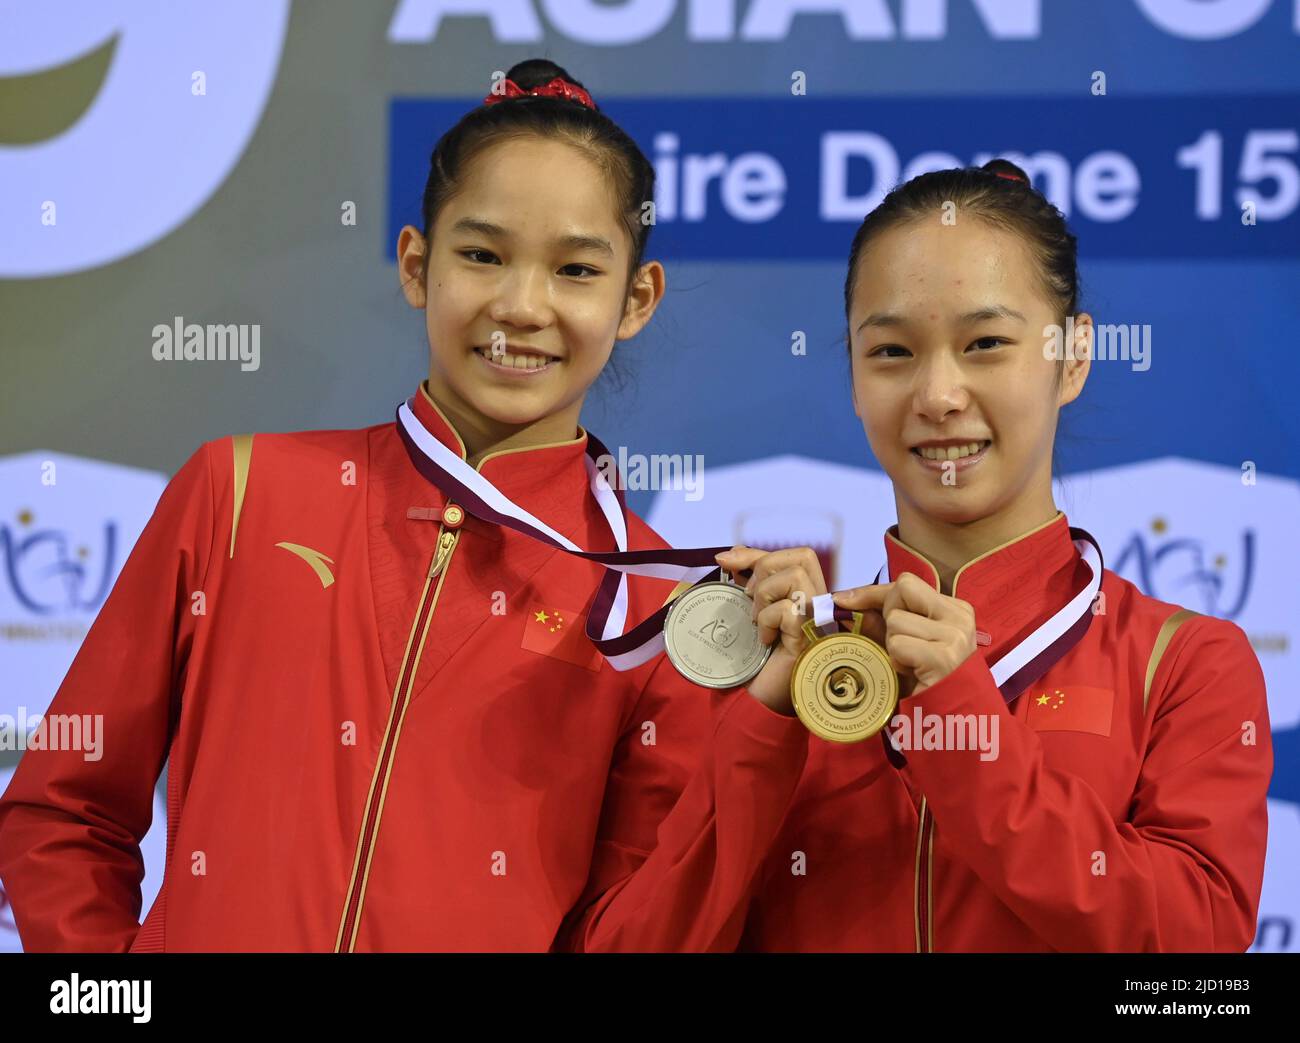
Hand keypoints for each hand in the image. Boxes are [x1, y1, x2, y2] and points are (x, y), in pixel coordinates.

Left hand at [713, 545, 827, 715]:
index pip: (793, 556)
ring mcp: (817, 622)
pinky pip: (789, 610)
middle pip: (803, 557)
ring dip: (765, 595)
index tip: (723, 560)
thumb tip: (729, 554)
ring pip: (797, 577)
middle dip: (764, 568)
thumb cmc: (754, 659)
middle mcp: (818, 606)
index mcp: (806, 596)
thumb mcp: (747, 612)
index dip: (757, 553)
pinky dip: (768, 621)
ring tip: (758, 621)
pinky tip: (764, 640)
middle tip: (748, 598)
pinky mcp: (809, 640)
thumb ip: (747, 583)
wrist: (756, 701)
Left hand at [832, 572, 976, 696]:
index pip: (906, 584)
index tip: (845, 600)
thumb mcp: (905, 643)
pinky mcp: (944, 656)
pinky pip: (898, 644)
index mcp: (955, 609)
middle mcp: (959, 617)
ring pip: (895, 620)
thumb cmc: (924, 681)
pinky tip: (913, 674)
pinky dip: (896, 661)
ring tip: (910, 664)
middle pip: (900, 592)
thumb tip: (843, 599)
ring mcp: (955, 636)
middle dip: (888, 617)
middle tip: (902, 648)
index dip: (874, 593)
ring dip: (892, 645)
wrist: (950, 721)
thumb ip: (880, 619)